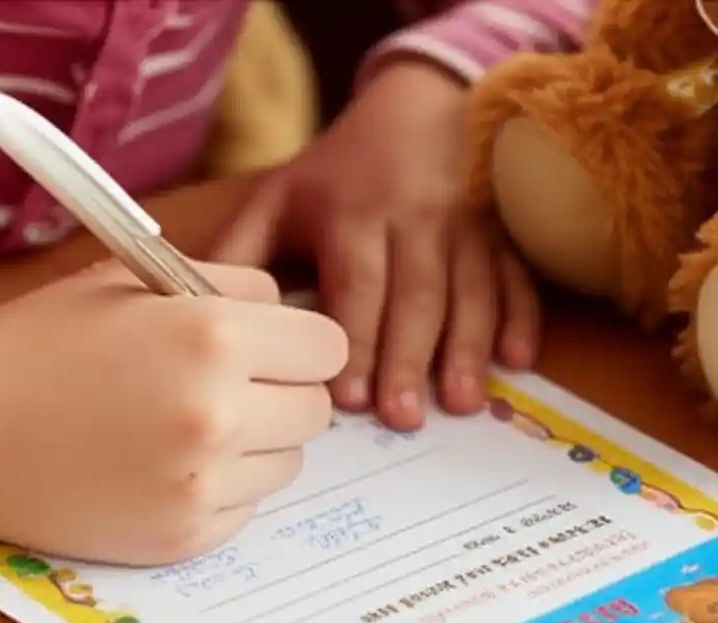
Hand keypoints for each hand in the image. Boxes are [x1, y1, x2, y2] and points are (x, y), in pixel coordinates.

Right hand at [0, 260, 347, 565]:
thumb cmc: (43, 340)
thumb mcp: (137, 282)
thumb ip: (232, 289)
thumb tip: (295, 314)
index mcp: (215, 338)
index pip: (329, 347)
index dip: (301, 343)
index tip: (275, 348)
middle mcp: (219, 414)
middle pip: (318, 409)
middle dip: (284, 393)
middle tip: (230, 387)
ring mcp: (201, 483)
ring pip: (288, 462)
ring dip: (257, 443)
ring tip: (187, 426)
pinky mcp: (182, 536)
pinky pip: (247, 507)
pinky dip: (221, 487)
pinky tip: (165, 465)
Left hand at [225, 60, 540, 430]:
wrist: (419, 109)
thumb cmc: (342, 171)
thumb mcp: (281, 197)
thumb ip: (242, 254)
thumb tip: (196, 312)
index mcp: (353, 215)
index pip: (357, 284)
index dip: (356, 341)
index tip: (349, 396)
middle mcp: (414, 221)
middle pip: (415, 296)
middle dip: (410, 359)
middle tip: (404, 419)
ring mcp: (465, 227)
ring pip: (470, 292)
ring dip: (467, 348)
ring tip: (461, 404)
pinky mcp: (501, 235)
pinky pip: (516, 277)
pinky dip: (521, 318)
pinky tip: (517, 362)